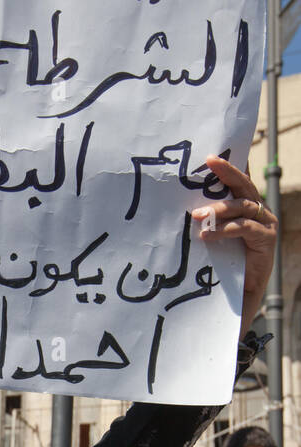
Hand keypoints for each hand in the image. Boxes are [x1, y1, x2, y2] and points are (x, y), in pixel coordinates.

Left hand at [192, 156, 276, 337]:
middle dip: (227, 172)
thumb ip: (206, 219)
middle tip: (210, 162)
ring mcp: (265, 223)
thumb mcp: (212, 235)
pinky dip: (225, 230)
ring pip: (242, 206)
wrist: (239, 294)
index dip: (228, 165)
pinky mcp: (266, 239)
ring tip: (197, 215)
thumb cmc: (222, 262)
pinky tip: (207, 235)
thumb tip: (180, 206)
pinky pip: (245, 228)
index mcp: (245, 205)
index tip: (211, 153)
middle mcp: (258, 210)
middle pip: (243, 185)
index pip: (237, 180)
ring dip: (218, 209)